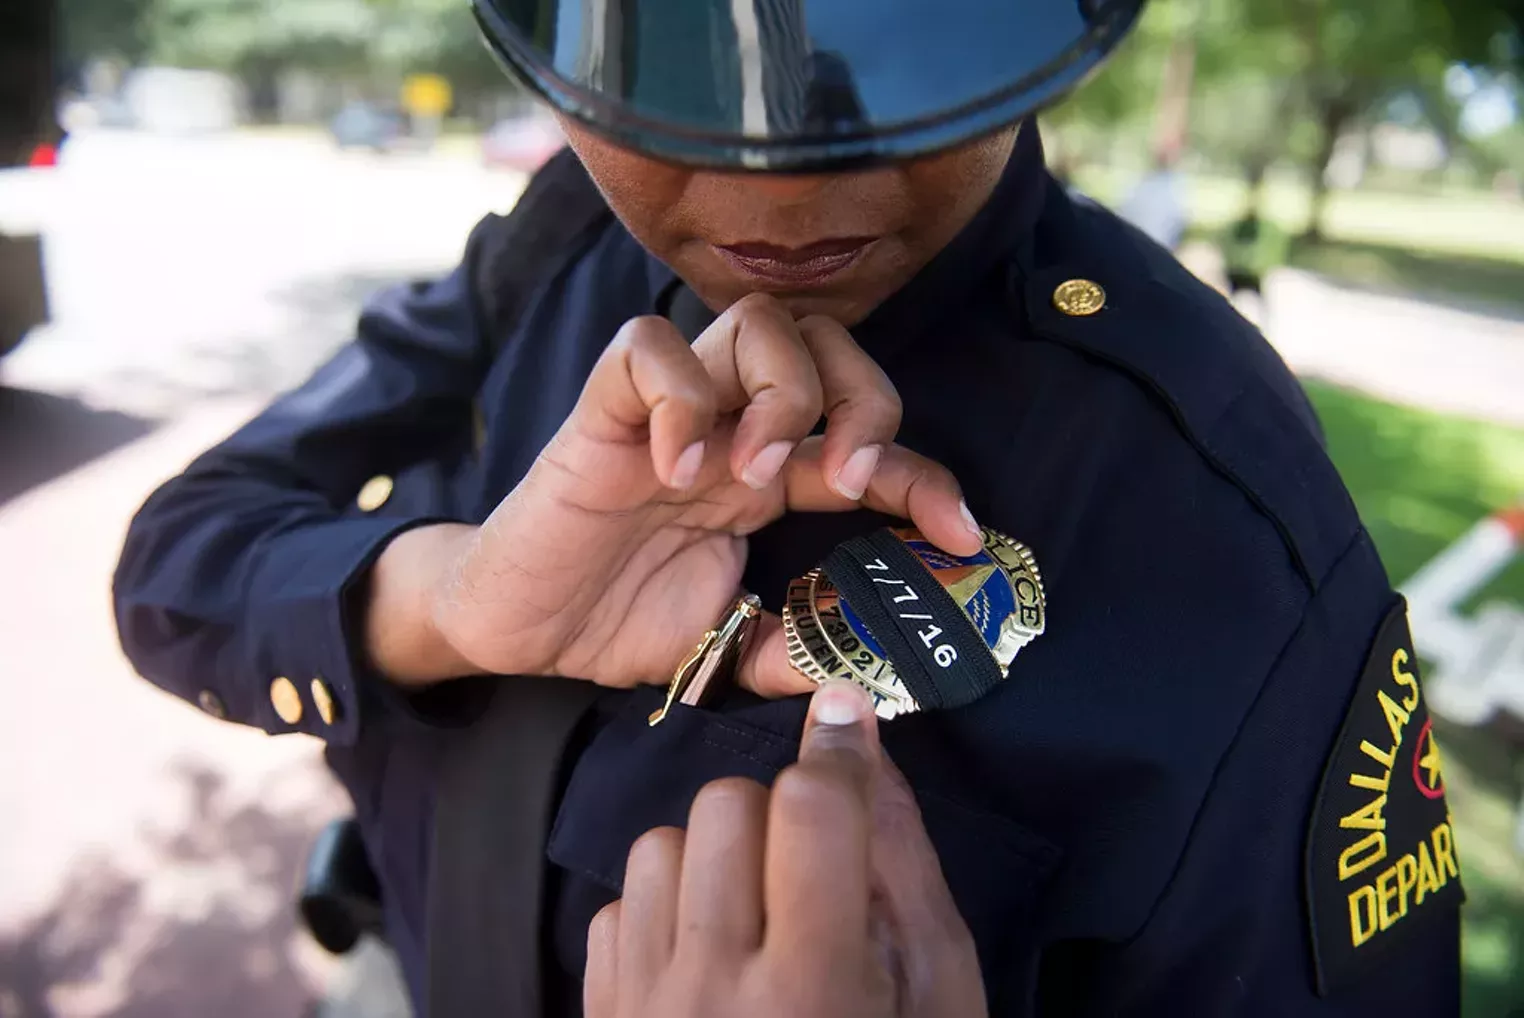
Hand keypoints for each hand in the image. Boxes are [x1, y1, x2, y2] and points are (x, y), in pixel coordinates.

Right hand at [373, 293, 980, 693]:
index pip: (869, 439)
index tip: (963, 537)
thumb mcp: (725, 647)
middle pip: (828, 341)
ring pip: (754, 322)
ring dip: (779, 393)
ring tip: (753, 474)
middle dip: (864, 401)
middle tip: (844, 483)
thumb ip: (791, 650)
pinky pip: (648, 348)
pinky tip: (679, 468)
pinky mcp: (601, 413)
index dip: (926, 477)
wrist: (516, 630)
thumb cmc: (615, 619)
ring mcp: (669, 413)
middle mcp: (731, 427)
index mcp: (767, 473)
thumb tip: (868, 677)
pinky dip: (679, 397)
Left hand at [584, 680, 987, 1017]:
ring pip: (660, 843)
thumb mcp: (939, 1003)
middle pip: (725, 807)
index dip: (837, 749)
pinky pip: (614, 905)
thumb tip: (870, 751)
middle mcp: (713, 988)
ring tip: (755, 921)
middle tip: (813, 879)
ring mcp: (642, 1006)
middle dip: (779, 819)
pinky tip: (703, 961)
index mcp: (817, 988)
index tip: (849, 716)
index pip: (811, 812)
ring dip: (714, 860)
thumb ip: (907, 876)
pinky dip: (662, 912)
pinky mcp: (600, 1017)